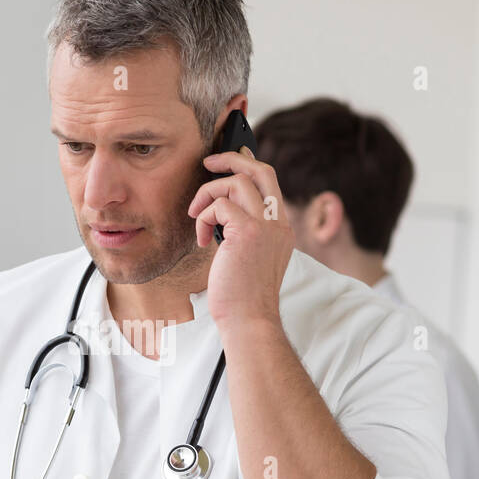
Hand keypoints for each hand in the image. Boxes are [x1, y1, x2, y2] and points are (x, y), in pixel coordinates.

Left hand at [187, 145, 293, 329]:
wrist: (249, 320)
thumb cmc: (243, 296)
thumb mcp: (248, 257)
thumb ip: (243, 231)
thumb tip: (221, 210)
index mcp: (281, 228)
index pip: (269, 183)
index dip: (248, 165)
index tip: (230, 160)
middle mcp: (278, 223)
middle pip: (260, 170)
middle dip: (232, 158)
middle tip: (209, 161)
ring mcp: (265, 226)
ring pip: (237, 182)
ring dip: (208, 193)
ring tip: (197, 215)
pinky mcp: (247, 233)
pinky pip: (219, 206)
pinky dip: (203, 217)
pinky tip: (201, 239)